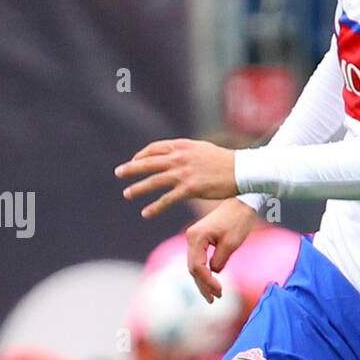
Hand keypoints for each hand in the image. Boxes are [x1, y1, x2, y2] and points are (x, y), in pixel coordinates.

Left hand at [115, 139, 237, 217]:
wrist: (241, 170)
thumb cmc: (225, 161)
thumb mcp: (202, 149)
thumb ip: (187, 151)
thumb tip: (177, 155)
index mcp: (182, 146)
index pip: (154, 149)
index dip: (141, 156)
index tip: (134, 162)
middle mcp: (180, 158)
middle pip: (148, 162)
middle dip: (130, 168)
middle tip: (118, 173)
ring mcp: (184, 173)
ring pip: (154, 180)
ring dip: (138, 188)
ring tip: (127, 194)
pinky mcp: (190, 189)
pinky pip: (167, 199)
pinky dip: (155, 207)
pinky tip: (146, 213)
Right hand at [185, 197, 262, 303]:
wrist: (242, 203)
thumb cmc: (238, 221)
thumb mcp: (231, 243)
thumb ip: (220, 261)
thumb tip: (214, 272)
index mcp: (196, 237)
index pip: (197, 267)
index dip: (207, 282)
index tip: (220, 292)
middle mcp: (191, 237)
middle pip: (193, 268)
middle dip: (203, 285)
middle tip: (215, 299)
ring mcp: (194, 237)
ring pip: (195, 265)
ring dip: (203, 281)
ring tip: (213, 296)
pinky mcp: (200, 238)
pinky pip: (199, 259)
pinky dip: (204, 272)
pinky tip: (211, 283)